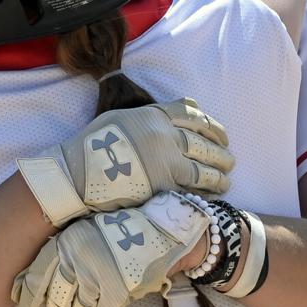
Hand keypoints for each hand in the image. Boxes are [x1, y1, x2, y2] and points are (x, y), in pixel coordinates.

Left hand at [12, 191, 210, 306]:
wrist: (164, 228)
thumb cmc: (123, 227)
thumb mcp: (87, 231)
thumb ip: (64, 252)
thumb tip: (36, 283)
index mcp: (66, 243)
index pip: (35, 278)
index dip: (27, 301)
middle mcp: (76, 260)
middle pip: (56, 301)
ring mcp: (96, 278)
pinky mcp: (117, 293)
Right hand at [17, 99, 233, 227]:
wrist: (77, 174)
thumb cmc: (92, 147)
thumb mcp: (119, 119)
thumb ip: (145, 117)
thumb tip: (163, 116)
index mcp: (153, 114)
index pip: (191, 113)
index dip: (210, 123)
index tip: (219, 132)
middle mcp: (164, 133)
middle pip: (203, 139)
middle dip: (220, 150)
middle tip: (229, 158)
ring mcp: (167, 158)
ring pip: (204, 164)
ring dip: (219, 173)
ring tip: (226, 178)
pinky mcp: (165, 183)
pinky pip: (194, 186)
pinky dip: (207, 190)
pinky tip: (215, 193)